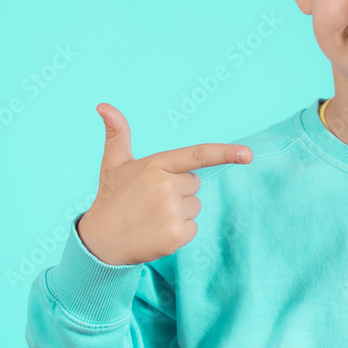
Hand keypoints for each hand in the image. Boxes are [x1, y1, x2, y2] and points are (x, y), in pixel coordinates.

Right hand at [76, 102, 252, 265]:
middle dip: (178, 190)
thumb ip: (117, 133)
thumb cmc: (111, 198)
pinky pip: (193, 227)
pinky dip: (179, 230)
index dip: (225, 153)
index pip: (197, 156)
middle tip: (151, 199)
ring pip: (194, 206)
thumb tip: (103, 105)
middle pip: (194, 184)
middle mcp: (166, 187)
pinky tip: (156, 231)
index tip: (248, 154)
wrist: (99, 242)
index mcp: (156, 165)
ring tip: (151, 216)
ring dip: (179, 211)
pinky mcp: (176, 235)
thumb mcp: (113, 163)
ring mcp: (171, 212)